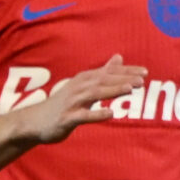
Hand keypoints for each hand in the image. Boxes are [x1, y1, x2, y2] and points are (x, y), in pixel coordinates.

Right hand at [10, 57, 148, 145]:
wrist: (34, 122)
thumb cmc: (63, 104)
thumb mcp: (83, 86)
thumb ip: (102, 73)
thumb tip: (119, 57)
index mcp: (84, 80)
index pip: (108, 72)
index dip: (126, 71)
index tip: (145, 71)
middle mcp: (78, 88)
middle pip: (103, 80)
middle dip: (123, 78)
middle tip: (142, 79)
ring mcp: (72, 103)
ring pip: (94, 94)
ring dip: (112, 90)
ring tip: (130, 89)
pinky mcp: (67, 118)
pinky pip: (83, 116)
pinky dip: (97, 114)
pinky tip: (111, 114)